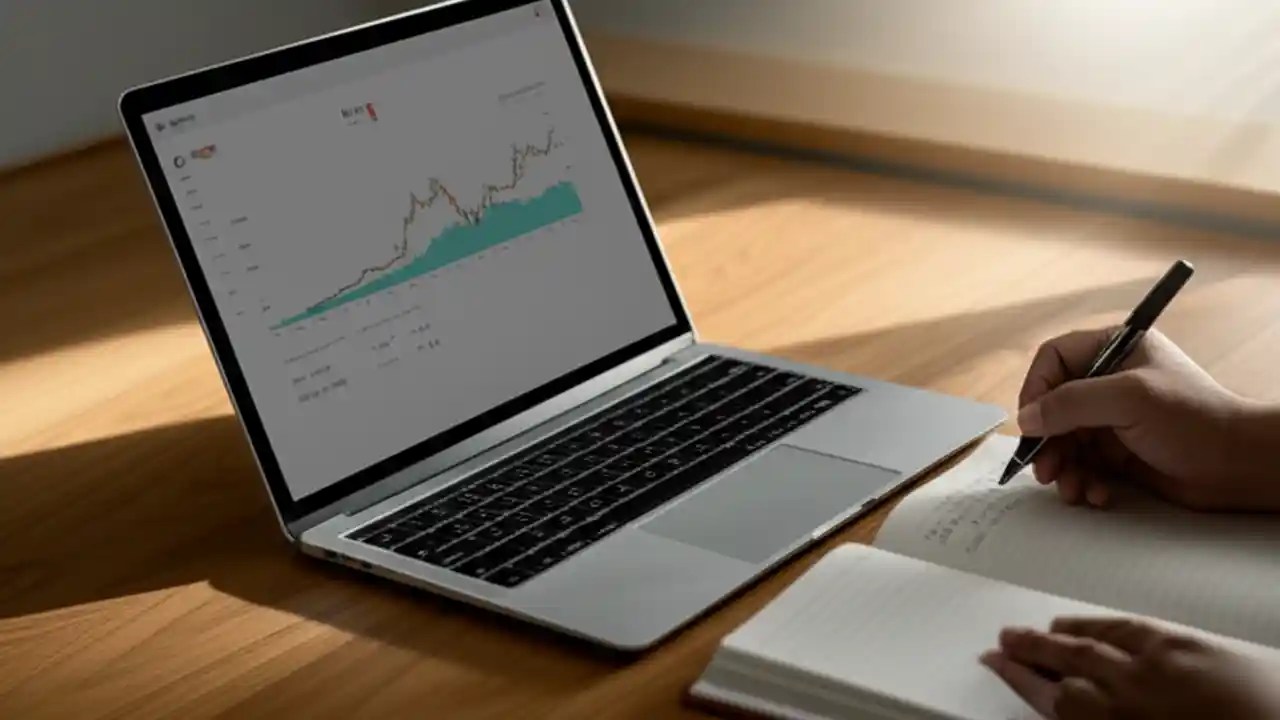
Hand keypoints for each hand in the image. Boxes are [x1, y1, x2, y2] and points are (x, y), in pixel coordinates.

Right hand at [980, 616, 1279, 719]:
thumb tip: (1076, 708)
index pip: (1052, 698)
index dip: (1019, 680)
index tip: (997, 664)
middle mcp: (1126, 693)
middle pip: (1064, 665)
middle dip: (1029, 653)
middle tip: (1004, 641)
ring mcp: (1157, 665)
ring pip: (1091, 644)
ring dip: (1056, 636)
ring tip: (1034, 631)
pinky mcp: (1188, 646)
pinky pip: (1130, 629)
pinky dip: (1101, 625)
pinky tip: (1089, 624)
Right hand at [1017, 327, 1279, 510]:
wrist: (1239, 466)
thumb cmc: (1191, 420)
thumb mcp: (1128, 399)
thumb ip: (1071, 403)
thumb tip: (1025, 419)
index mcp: (1115, 350)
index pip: (1055, 359)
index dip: (1037, 388)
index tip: (1032, 422)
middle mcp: (1110, 381)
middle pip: (1054, 406)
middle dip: (1048, 441)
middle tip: (1046, 469)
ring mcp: (1114, 418)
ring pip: (1065, 440)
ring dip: (1064, 467)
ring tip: (1072, 489)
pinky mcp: (1120, 452)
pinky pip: (1084, 464)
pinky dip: (1084, 480)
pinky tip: (1098, 494)